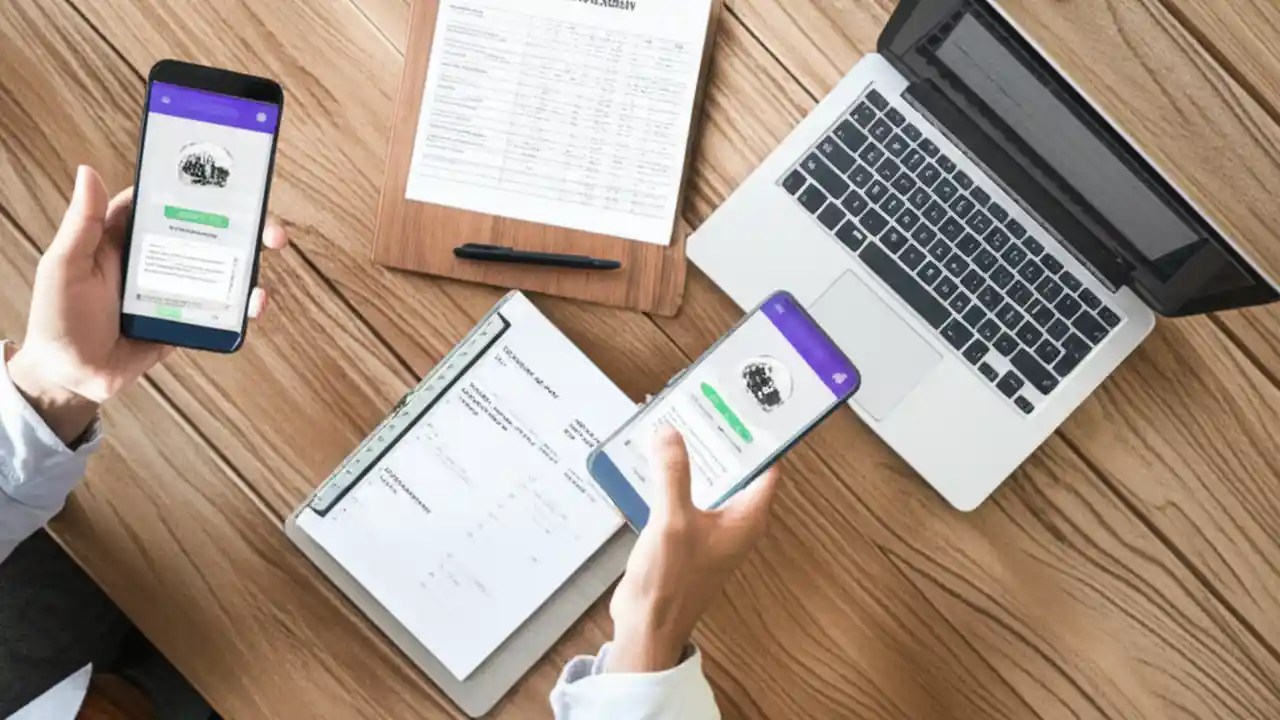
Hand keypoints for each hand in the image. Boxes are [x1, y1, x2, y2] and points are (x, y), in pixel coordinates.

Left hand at [7, 165, 288, 443]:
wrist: (73, 378)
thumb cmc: (58, 319)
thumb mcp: (65, 265)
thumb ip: (82, 223)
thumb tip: (87, 171)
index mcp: (126, 238)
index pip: (165, 203)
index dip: (194, 189)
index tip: (221, 180)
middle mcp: (157, 259)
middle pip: (207, 233)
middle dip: (244, 224)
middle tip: (268, 227)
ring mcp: (177, 289)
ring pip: (223, 269)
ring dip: (250, 262)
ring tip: (268, 256)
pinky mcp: (189, 320)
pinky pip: (222, 309)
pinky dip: (244, 304)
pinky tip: (255, 303)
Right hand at [606, 425, 779, 672]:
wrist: (647, 625)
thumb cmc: (672, 584)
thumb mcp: (673, 520)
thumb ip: (673, 474)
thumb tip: (671, 434)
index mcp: (747, 518)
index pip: (767, 467)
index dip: (759, 437)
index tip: (745, 408)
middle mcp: (734, 522)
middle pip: (735, 470)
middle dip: (719, 441)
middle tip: (704, 406)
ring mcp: (710, 529)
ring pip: (708, 481)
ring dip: (693, 458)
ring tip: (676, 425)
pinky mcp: (686, 535)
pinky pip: (685, 496)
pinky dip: (674, 478)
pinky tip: (654, 461)